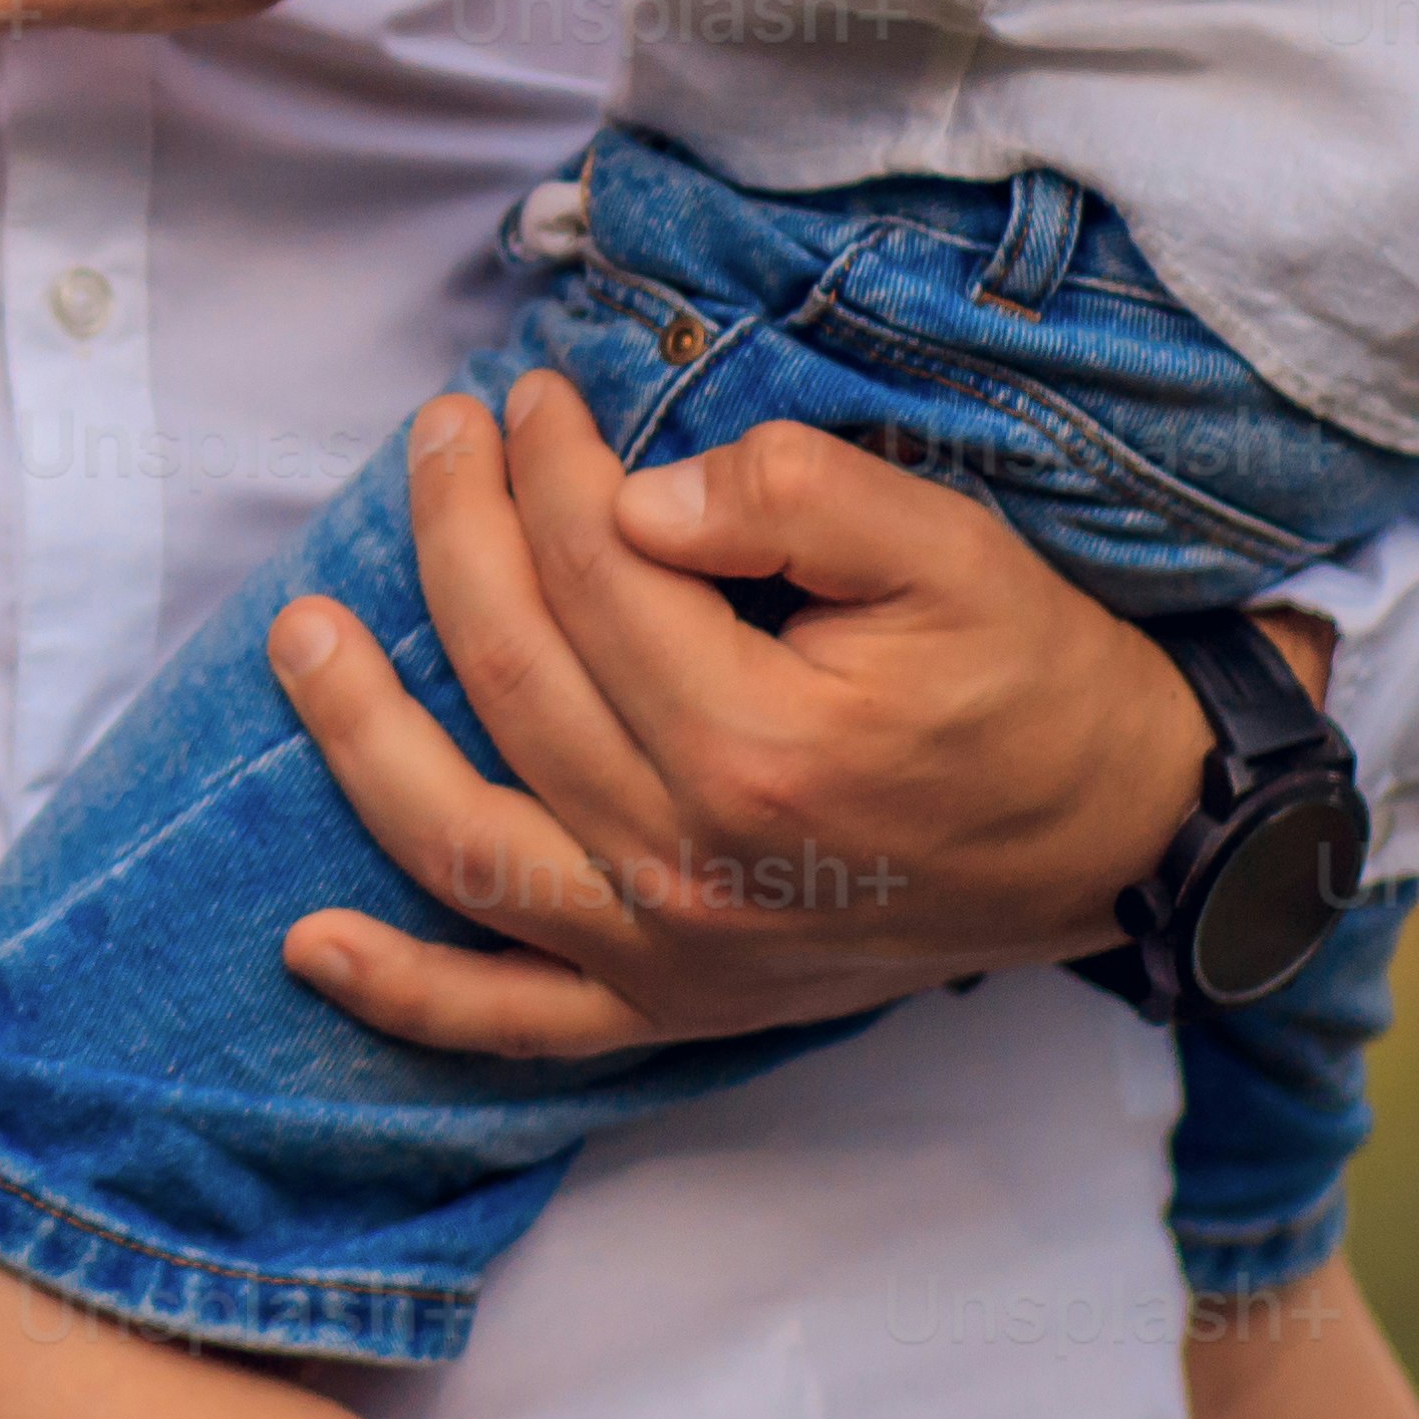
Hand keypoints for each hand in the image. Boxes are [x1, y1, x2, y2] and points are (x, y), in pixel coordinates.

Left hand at [262, 372, 1248, 1054]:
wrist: (1117, 837)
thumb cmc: (1030, 682)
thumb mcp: (953, 552)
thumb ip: (796, 496)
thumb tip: (636, 494)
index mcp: (759, 744)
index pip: (593, 574)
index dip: (546, 466)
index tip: (529, 398)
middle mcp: (692, 862)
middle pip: (515, 677)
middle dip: (455, 537)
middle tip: (438, 439)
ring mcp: (670, 950)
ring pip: (464, 836)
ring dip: (360, 734)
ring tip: (301, 632)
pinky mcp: (670, 1007)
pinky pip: (509, 1021)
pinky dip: (404, 993)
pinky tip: (307, 944)